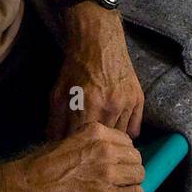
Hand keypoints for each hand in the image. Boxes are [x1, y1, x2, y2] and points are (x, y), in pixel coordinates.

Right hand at [0, 122, 144, 191]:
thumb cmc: (37, 169)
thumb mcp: (63, 143)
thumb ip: (85, 144)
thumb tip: (97, 152)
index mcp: (95, 133)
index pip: (126, 141)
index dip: (121, 155)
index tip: (115, 164)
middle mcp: (106, 149)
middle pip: (135, 158)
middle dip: (128, 169)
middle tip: (117, 181)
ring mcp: (109, 174)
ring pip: (139, 176)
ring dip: (130, 184)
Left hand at [46, 4, 143, 140]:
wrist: (99, 42)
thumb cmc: (75, 67)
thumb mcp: (58, 92)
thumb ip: (55, 121)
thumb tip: (53, 143)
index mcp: (88, 106)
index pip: (82, 141)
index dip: (75, 147)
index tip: (71, 149)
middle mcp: (111, 107)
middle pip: (103, 141)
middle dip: (93, 146)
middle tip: (85, 147)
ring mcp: (127, 103)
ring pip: (120, 137)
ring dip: (110, 141)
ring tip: (100, 142)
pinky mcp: (138, 99)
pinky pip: (135, 128)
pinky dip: (125, 133)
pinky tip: (115, 132)